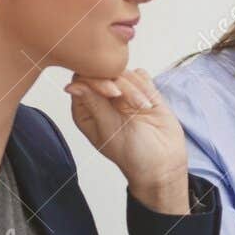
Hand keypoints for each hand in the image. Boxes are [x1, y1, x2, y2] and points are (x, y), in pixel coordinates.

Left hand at [66, 68, 188, 214]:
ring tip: (144, 109)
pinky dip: (146, 85)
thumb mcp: (109, 129)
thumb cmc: (133, 154)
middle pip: (104, 72)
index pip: (82, 80)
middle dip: (121, 84)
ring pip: (124, 72)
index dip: (96, 80)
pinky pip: (141, 75)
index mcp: (86, 110)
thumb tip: (71, 85)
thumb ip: (93, 103)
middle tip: (135, 103)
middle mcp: (102, 99)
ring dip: (136, 89)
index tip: (113, 93)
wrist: (162, 162)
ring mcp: (123, 94)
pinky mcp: (142, 91)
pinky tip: (150, 103)